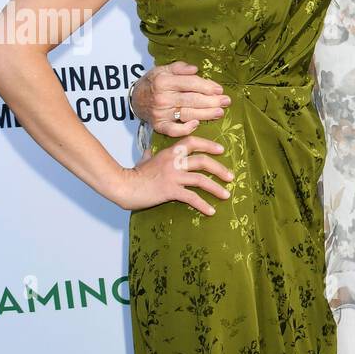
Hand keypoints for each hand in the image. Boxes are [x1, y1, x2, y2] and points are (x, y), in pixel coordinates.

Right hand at [115, 136, 233, 216]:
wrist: (124, 186)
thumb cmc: (133, 174)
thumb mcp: (144, 159)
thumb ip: (150, 154)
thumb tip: (149, 151)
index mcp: (170, 153)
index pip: (193, 142)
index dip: (209, 145)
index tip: (221, 150)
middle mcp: (174, 162)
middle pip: (203, 161)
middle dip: (219, 169)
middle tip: (230, 177)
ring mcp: (173, 176)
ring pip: (201, 180)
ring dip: (216, 188)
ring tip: (226, 195)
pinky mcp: (170, 191)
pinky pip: (191, 198)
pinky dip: (203, 205)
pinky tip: (211, 211)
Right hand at [132, 62, 228, 136]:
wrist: (135, 99)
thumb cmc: (153, 83)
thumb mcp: (162, 69)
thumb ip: (179, 68)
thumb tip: (195, 69)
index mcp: (164, 81)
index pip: (190, 83)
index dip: (207, 87)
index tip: (219, 90)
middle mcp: (163, 97)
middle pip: (192, 100)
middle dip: (212, 101)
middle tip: (226, 102)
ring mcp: (161, 113)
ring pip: (187, 114)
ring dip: (206, 114)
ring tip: (220, 112)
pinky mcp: (159, 125)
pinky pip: (173, 130)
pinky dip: (185, 129)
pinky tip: (197, 124)